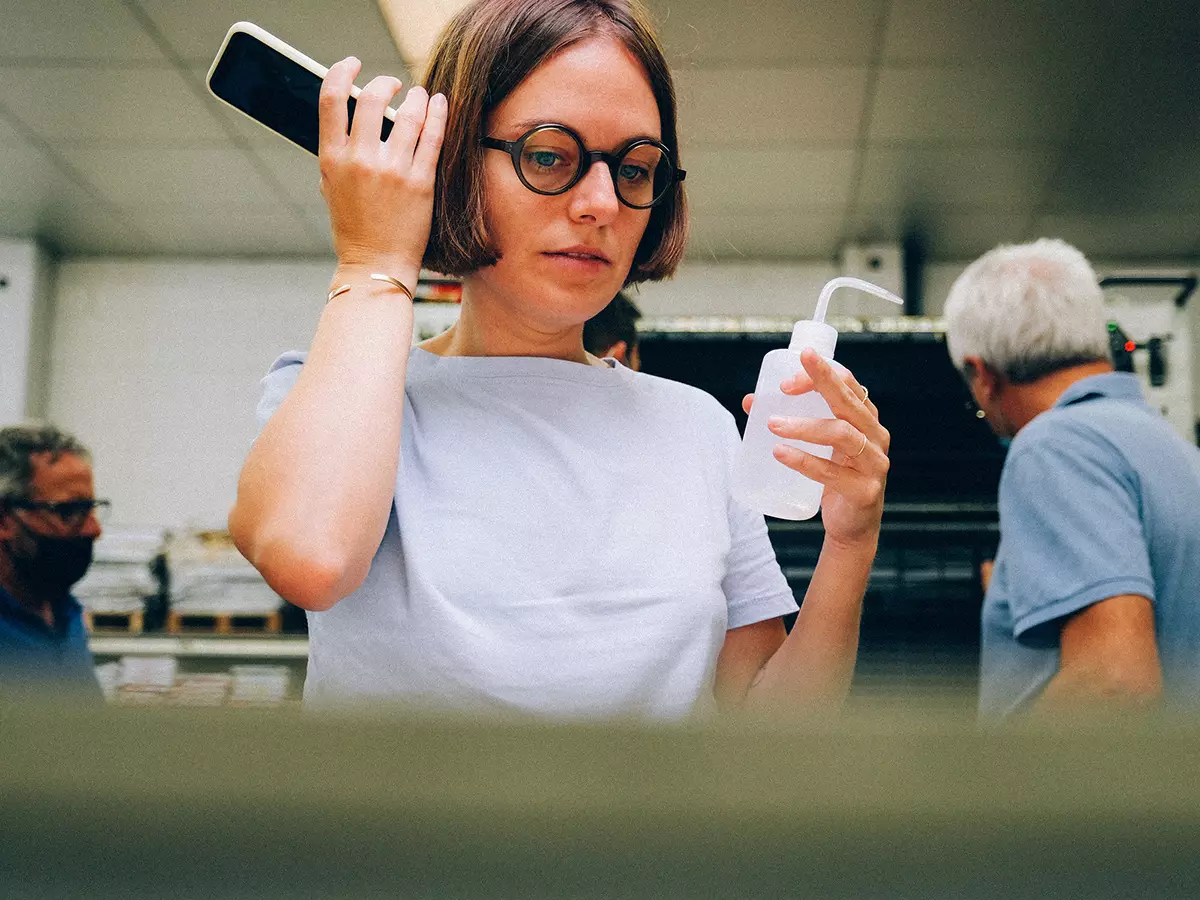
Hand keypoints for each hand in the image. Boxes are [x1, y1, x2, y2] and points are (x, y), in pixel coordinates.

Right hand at [318, 58, 447, 274]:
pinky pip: (433, 137)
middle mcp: (360, 161)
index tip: (352, 63)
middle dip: (385, 82)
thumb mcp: (330, 188)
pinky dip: (438, 114)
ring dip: (417, 97)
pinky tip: (440, 105)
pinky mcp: (421, 183)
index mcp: (331, 159)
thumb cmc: (353, 229)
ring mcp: (393, 171)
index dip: (341, 71)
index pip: (331, 98)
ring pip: (409, 113)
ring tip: (421, 96)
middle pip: (373, 98)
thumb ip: (337, 153)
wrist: (375, 266)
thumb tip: (348, 118)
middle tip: (394, 83)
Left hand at [742, 349, 888, 545]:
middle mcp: (876, 436)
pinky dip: (805, 461)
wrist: (853, 527)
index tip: (786, 380)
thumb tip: (751, 401)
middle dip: (819, 384)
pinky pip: (832, 473)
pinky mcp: (865, 491)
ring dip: (804, 427)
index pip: (849, 385)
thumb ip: (793, 421)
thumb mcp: (818, 445)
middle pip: (848, 402)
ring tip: (772, 425)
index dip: (822, 374)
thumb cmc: (834, 477)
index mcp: (866, 419)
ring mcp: (875, 464)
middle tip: (784, 384)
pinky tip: (781, 453)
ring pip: (841, 434)